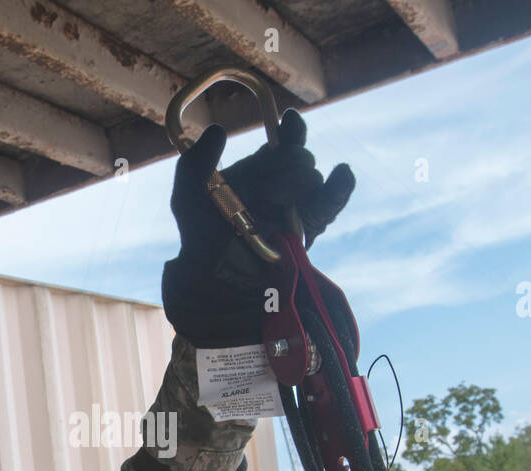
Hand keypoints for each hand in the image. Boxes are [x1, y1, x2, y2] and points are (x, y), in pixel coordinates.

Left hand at [162, 109, 354, 347]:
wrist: (219, 286)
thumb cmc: (201, 242)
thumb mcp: (188, 199)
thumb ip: (196, 163)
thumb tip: (219, 129)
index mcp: (256, 175)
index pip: (282, 145)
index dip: (292, 131)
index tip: (290, 123)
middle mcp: (279, 188)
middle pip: (299, 160)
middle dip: (288, 167)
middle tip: (267, 191)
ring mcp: (296, 209)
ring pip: (315, 181)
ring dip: (303, 183)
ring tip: (287, 198)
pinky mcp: (309, 231)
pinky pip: (329, 205)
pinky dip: (338, 189)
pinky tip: (341, 175)